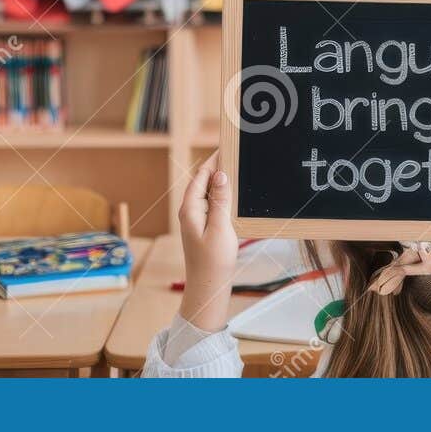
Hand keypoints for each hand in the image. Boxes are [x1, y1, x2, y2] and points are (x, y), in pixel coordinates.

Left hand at [177, 152, 237, 331]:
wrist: (208, 286)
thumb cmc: (213, 261)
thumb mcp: (220, 228)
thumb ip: (220, 200)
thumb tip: (220, 174)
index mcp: (190, 208)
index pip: (201, 174)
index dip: (214, 159)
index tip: (228, 145)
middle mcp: (191, 210)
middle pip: (204, 180)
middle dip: (219, 166)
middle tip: (238, 153)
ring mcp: (197, 218)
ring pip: (210, 191)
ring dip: (223, 180)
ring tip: (240, 168)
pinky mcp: (205, 226)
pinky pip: (214, 203)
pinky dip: (224, 194)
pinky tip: (236, 194)